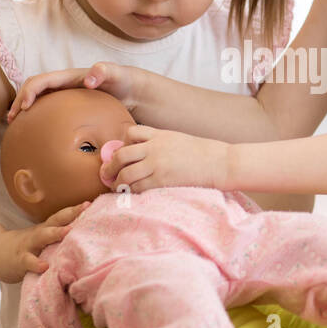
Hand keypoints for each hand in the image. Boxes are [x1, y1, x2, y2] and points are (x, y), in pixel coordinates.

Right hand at [0, 201, 90, 283]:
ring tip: (69, 231)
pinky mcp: (19, 261)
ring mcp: (28, 246)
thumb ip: (59, 238)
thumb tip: (85, 237)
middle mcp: (38, 234)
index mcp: (45, 229)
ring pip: (42, 237)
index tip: (91, 202)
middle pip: (55, 221)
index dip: (76, 209)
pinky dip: (36, 263)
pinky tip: (45, 266)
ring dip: (55, 233)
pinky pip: (28, 261)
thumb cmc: (24, 247)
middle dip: (71, 214)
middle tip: (86, 208)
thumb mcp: (41, 239)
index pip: (62, 216)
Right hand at [6, 62, 137, 122]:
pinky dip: (38, 118)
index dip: (28, 92)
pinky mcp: (69, 107)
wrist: (132, 89)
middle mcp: (63, 85)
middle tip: (12, 120)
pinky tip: (38, 133)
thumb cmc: (123, 80)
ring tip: (17, 127)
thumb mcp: (116, 74)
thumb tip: (89, 78)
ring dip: (25, 110)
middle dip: (20, 102)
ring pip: (38, 100)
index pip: (40, 81)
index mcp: (68, 78)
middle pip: (33, 90)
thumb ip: (104, 72)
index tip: (24, 108)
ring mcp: (65, 96)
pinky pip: (48, 110)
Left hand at [99, 125, 229, 192]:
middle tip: (106, 173)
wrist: (220, 162)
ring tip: (116, 187)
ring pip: (125, 173)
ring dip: (117, 182)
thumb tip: (144, 154)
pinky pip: (138, 187)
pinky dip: (130, 191)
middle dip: (110, 166)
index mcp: (160, 134)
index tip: (121, 154)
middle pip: (121, 154)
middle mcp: (154, 147)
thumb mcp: (179, 139)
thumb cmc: (203, 153)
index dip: (122, 143)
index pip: (131, 132)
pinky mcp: (162, 180)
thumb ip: (161, 144)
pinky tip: (130, 194)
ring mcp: (157, 164)